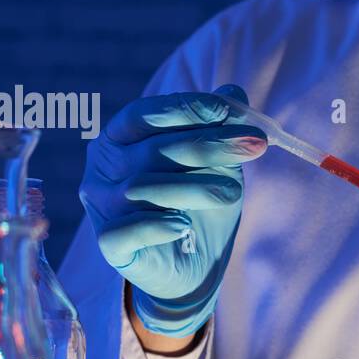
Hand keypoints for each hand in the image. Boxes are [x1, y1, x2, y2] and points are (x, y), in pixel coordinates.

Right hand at [80, 85, 267, 335]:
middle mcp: (104, 169)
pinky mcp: (110, 245)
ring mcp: (103, 207)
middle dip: (209, 145)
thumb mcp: (215, 163)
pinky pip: (127, 230)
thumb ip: (220, 127)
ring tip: (234, 192)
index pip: (143, 113)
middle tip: (255, 145)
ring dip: (196, 187)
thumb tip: (234, 92)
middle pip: (153, 150)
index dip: (183, 108)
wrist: (194, 266)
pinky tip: (183, 226)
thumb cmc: (199, 204)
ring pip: (144, 189)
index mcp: (120, 139)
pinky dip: (157, 225)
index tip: (226, 110)